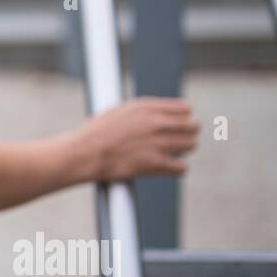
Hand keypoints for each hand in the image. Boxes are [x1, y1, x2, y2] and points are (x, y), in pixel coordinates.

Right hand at [78, 97, 198, 181]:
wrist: (84, 153)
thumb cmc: (96, 134)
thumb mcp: (119, 111)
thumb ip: (142, 112)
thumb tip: (158, 115)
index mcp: (146, 107)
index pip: (185, 109)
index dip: (183, 118)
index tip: (179, 125)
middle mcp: (155, 122)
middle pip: (192, 126)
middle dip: (188, 133)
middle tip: (179, 141)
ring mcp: (157, 143)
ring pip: (191, 145)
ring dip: (184, 150)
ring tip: (172, 153)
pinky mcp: (155, 164)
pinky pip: (182, 167)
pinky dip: (177, 168)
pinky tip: (168, 167)